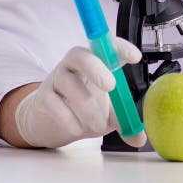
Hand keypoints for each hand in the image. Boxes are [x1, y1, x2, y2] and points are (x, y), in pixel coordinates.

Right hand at [14, 37, 146, 148]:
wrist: (51, 117)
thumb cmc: (86, 102)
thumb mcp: (108, 109)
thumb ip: (124, 120)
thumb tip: (139, 138)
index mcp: (96, 59)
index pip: (107, 45)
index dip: (121, 48)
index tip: (135, 58)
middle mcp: (75, 63)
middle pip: (81, 56)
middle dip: (96, 69)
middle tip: (111, 86)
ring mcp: (57, 77)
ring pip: (69, 84)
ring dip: (88, 108)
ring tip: (100, 126)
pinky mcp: (43, 96)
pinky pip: (53, 103)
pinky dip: (68, 118)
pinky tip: (78, 129)